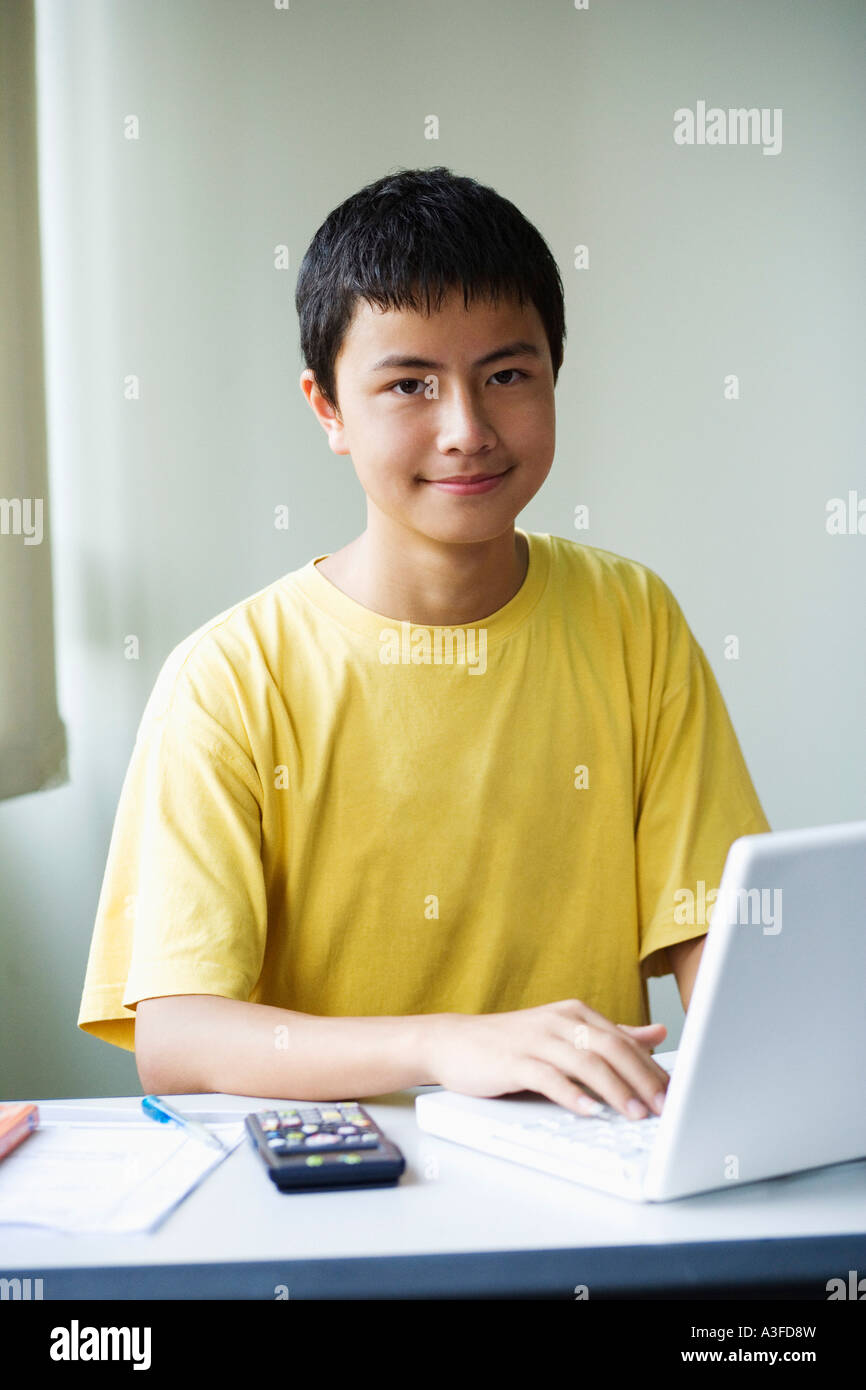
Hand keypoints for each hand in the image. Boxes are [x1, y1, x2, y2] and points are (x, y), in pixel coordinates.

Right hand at [425, 1000, 669, 1118]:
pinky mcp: (514, 1060)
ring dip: (615, 1091)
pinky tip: (588, 1111)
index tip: (676, 1095)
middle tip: (665, 1107)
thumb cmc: (512, 1043)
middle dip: (643, 1080)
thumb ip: (610, 1035)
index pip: (624, 1041)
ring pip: (585, 1062)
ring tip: (637, 1115)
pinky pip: (548, 1077)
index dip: (653, 1068)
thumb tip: (656, 1034)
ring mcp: (536, 1039)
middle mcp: (559, 1021)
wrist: (452, 1041)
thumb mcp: (564, 1033)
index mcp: (575, 1014)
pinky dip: (571, 1094)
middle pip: (611, 1048)